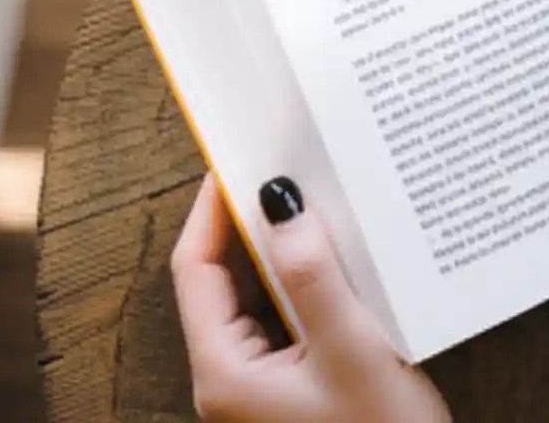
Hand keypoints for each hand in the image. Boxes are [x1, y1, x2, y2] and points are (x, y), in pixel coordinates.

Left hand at [171, 175, 450, 422]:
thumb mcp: (352, 350)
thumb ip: (313, 276)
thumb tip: (277, 201)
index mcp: (224, 372)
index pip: (196, 271)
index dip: (211, 212)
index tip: (236, 160)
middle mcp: (232, 379)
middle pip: (223, 282)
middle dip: (250, 225)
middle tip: (282, 170)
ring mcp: (263, 386)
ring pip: (261, 300)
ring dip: (284, 253)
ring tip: (315, 204)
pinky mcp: (298, 387)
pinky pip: (290, 320)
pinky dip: (309, 284)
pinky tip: (343, 260)